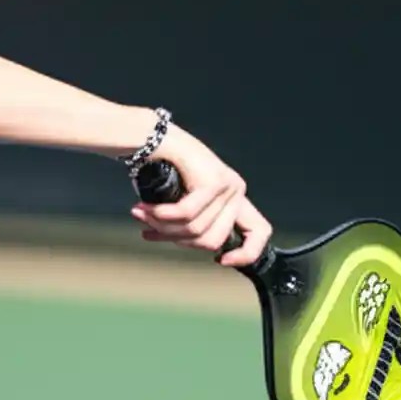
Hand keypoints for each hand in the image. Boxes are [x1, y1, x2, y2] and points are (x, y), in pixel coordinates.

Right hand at [128, 127, 272, 266]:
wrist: (152, 137)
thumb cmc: (165, 167)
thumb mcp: (186, 200)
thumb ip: (194, 223)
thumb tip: (185, 245)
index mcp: (235, 199)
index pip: (259, 233)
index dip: (245, 254)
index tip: (220, 262)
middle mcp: (237, 191)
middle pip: (213, 241)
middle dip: (176, 241)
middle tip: (151, 231)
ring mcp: (227, 186)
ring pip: (195, 230)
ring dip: (162, 227)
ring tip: (141, 215)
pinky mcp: (212, 181)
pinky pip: (185, 214)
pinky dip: (160, 216)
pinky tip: (143, 209)